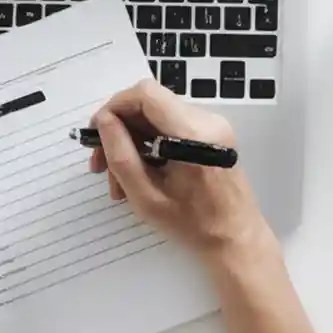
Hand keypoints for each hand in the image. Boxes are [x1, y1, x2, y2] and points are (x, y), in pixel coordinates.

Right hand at [89, 79, 270, 257]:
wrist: (236, 238)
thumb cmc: (193, 225)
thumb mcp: (146, 197)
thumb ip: (121, 155)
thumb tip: (104, 121)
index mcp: (193, 134)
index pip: (145, 94)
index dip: (114, 107)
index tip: (96, 135)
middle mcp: (207, 120)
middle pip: (149, 104)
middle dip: (119, 131)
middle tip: (101, 166)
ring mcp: (212, 125)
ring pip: (156, 117)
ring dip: (132, 142)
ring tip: (120, 181)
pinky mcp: (212, 133)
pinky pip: (170, 127)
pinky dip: (149, 145)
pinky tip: (141, 174)